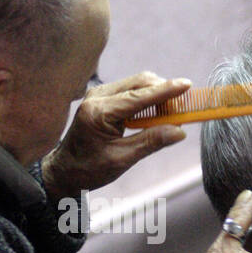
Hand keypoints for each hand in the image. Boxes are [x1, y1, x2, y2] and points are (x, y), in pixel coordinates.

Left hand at [41, 72, 189, 201]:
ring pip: (137, 84)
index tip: (187, 85)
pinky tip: (155, 114)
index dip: (165, 91)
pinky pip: (131, 90)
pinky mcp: (103, 96)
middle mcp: (97, 96)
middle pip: (140, 83)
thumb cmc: (89, 169)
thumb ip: (150, 142)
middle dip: (164, 92)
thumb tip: (179, 131)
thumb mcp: (121, 160)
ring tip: (170, 116)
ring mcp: (98, 94)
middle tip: (182, 110)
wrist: (64, 170)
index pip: (138, 97)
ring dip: (157, 95)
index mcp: (98, 112)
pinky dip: (147, 99)